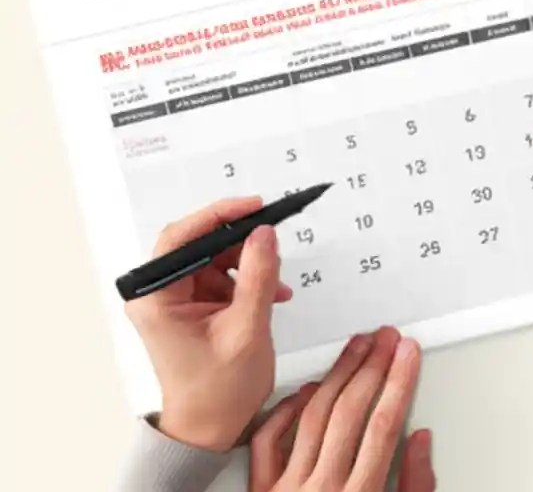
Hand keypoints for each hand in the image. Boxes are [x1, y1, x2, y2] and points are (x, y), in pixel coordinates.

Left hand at [124, 197, 292, 451]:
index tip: (254, 206)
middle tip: (272, 241)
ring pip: (216, 259)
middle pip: (200, 245)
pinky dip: (249, 281)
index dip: (219, 216)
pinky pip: (223, 277)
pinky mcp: (193, 307)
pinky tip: (271, 294)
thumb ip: (258, 277)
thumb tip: (265, 234)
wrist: (210, 427)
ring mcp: (176, 300)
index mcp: (156, 300)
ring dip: (249, 265)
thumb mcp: (246, 330)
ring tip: (275, 286)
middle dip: (240, 244)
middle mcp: (159, 295)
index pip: (181, 238)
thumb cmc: (217, 392)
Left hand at [250, 327, 434, 491]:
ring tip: (355, 349)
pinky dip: (287, 409)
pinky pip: (269, 440)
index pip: (384, 426)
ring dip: (338, 375)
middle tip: (385, 339)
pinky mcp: (261, 490)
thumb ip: (414, 485)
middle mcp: (320, 489)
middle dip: (373, 367)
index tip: (408, 354)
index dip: (399, 383)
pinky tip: (307, 388)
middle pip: (350, 413)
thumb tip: (421, 440)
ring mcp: (286, 488)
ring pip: (313, 416)